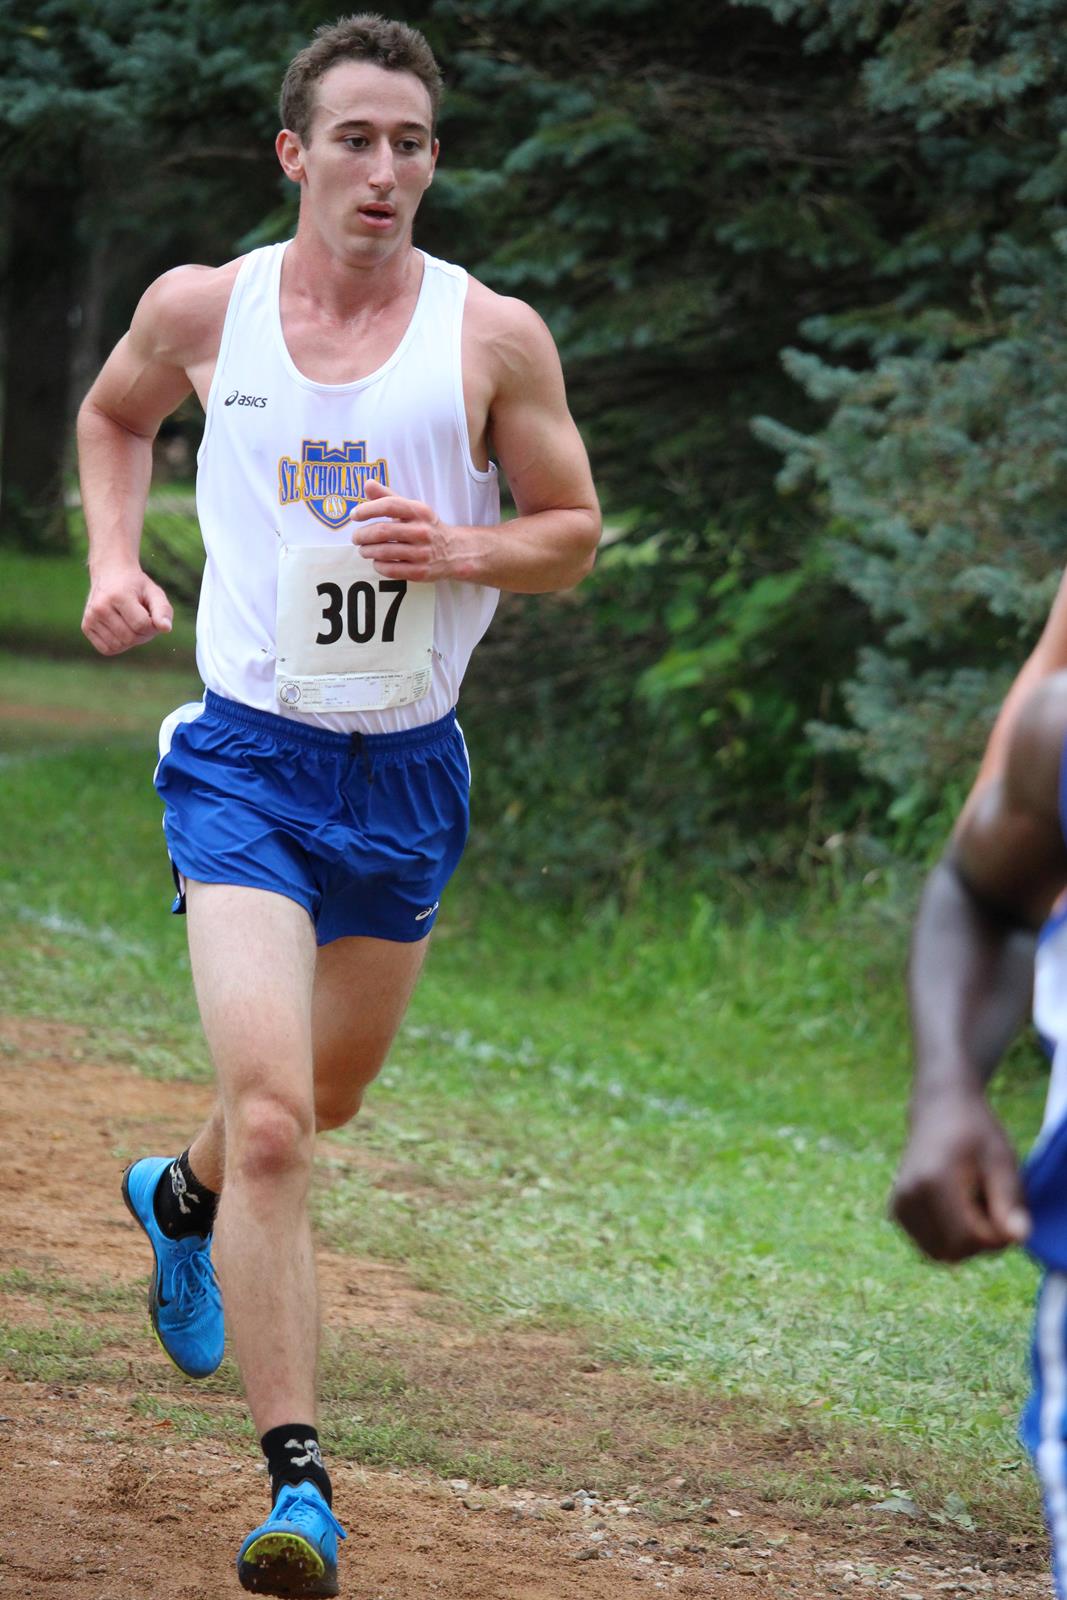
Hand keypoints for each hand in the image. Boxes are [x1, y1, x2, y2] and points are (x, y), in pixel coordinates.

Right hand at [82, 566, 172, 655]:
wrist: (110, 574)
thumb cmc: (136, 586)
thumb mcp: (154, 592)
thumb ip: (163, 610)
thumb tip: (166, 629)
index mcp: (118, 596)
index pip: (142, 625)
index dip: (153, 626)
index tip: (152, 616)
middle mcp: (100, 607)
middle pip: (130, 638)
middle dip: (143, 634)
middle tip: (143, 620)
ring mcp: (90, 617)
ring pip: (119, 646)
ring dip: (131, 640)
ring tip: (131, 623)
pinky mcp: (86, 626)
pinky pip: (107, 649)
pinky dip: (118, 645)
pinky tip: (120, 629)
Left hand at [352, 478, 454, 580]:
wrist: (455, 552)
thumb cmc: (426, 527)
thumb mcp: (412, 509)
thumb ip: (388, 497)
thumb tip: (367, 483)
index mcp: (419, 512)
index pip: (389, 505)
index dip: (367, 509)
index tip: (354, 515)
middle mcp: (422, 531)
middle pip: (382, 531)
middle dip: (362, 535)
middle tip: (356, 537)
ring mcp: (422, 553)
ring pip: (383, 552)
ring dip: (367, 551)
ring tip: (363, 549)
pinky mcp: (420, 572)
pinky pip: (390, 569)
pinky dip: (378, 565)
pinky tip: (376, 561)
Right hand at [890, 1089, 1029, 1261]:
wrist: (939, 1109)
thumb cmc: (975, 1133)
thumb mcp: (1001, 1159)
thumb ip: (1009, 1200)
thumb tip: (1017, 1238)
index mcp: (932, 1181)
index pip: (969, 1238)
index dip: (996, 1236)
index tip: (1007, 1212)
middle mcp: (908, 1196)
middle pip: (953, 1252)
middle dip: (980, 1242)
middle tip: (991, 1206)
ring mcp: (898, 1205)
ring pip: (940, 1254)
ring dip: (964, 1242)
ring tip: (972, 1205)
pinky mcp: (896, 1212)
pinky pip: (930, 1246)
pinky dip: (948, 1237)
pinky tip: (956, 1208)